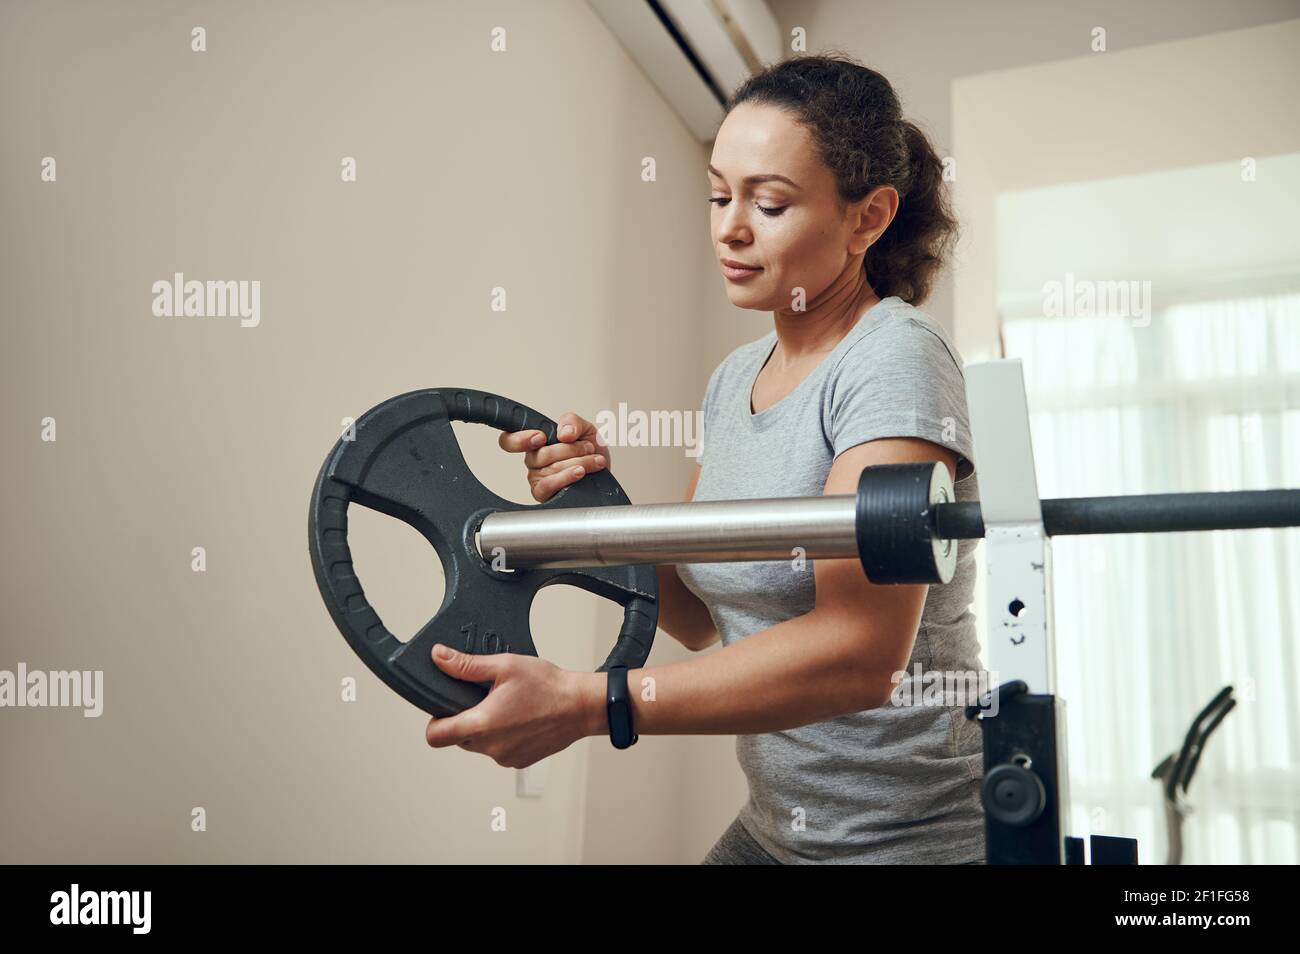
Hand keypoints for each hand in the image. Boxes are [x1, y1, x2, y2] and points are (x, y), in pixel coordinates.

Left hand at [424, 644, 599, 768]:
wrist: (582, 706)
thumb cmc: (548, 686)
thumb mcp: (505, 666)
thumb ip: (467, 665)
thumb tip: (439, 658)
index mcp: (482, 724)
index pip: (435, 736)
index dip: (434, 721)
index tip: (445, 707)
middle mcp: (491, 747)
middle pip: (458, 739)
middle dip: (465, 719)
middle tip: (484, 697)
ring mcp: (506, 757)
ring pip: (480, 745)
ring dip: (485, 728)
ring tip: (507, 705)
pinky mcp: (520, 761)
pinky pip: (499, 750)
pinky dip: (503, 736)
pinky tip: (520, 718)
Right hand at [498, 411, 609, 501]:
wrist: (604, 472)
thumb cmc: (591, 452)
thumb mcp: (585, 428)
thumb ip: (572, 422)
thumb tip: (563, 433)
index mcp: (536, 442)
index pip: (509, 440)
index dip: (519, 439)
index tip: (540, 437)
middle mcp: (534, 460)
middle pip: (541, 454)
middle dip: (572, 449)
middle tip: (588, 448)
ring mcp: (537, 478)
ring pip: (551, 468)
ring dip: (579, 462)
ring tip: (594, 460)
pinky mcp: (544, 494)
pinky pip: (549, 485)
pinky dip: (567, 477)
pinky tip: (580, 472)